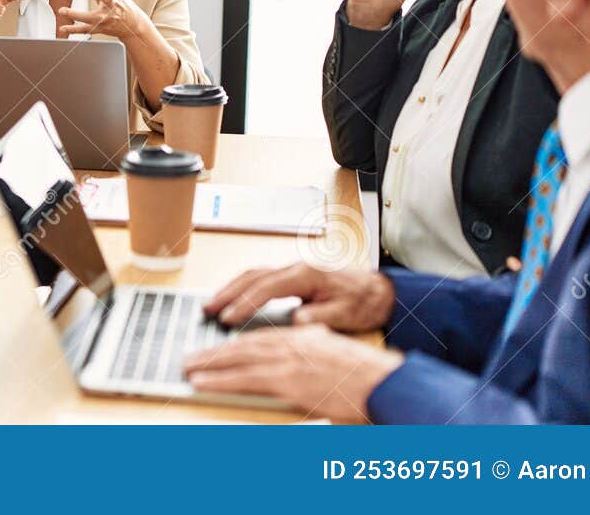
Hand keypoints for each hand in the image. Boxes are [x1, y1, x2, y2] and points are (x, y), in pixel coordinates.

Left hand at [57, 0, 153, 40]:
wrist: (134, 25)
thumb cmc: (119, 5)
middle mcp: (111, 3)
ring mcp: (107, 17)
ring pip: (91, 16)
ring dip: (75, 14)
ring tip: (62, 10)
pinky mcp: (103, 28)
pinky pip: (86, 30)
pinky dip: (74, 29)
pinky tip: (64, 28)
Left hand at [186, 324, 403, 421]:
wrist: (382, 381)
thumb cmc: (364, 373)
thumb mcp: (333, 349)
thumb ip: (312, 342)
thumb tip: (303, 336)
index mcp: (301, 336)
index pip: (259, 337)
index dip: (234, 343)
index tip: (216, 347)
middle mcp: (290, 344)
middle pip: (242, 345)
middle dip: (213, 352)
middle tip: (189, 357)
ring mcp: (286, 361)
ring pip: (237, 359)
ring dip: (208, 363)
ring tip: (187, 368)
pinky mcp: (286, 380)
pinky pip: (243, 379)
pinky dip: (218, 379)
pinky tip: (202, 382)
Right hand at [204, 262, 394, 331]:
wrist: (382, 291)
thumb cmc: (366, 302)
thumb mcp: (347, 314)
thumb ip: (320, 317)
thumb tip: (295, 321)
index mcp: (307, 275)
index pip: (267, 288)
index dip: (245, 303)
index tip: (228, 317)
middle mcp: (296, 268)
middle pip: (253, 276)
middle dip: (228, 292)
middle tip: (207, 308)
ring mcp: (294, 270)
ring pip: (254, 274)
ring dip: (232, 287)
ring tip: (212, 303)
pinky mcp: (294, 276)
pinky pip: (262, 278)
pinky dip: (244, 287)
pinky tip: (234, 298)